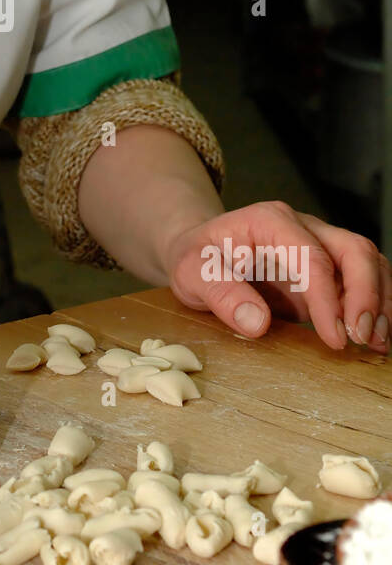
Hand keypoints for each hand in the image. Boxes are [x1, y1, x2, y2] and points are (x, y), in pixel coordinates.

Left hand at [163, 200, 391, 353]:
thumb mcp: (191, 273)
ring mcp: (319, 246)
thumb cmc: (198, 260)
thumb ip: (219, 293)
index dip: (327, 297)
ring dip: (380, 301)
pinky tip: (375, 339)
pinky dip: (376, 307)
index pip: (311, 255)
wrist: (201, 255)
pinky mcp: (328, 270)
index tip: (333, 337)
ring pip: (368, 262)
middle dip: (366, 294)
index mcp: (270, 220)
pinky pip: (365, 281)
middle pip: (353, 249)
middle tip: (362, 338)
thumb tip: (257, 322)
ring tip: (377, 343)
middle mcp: (303, 227)